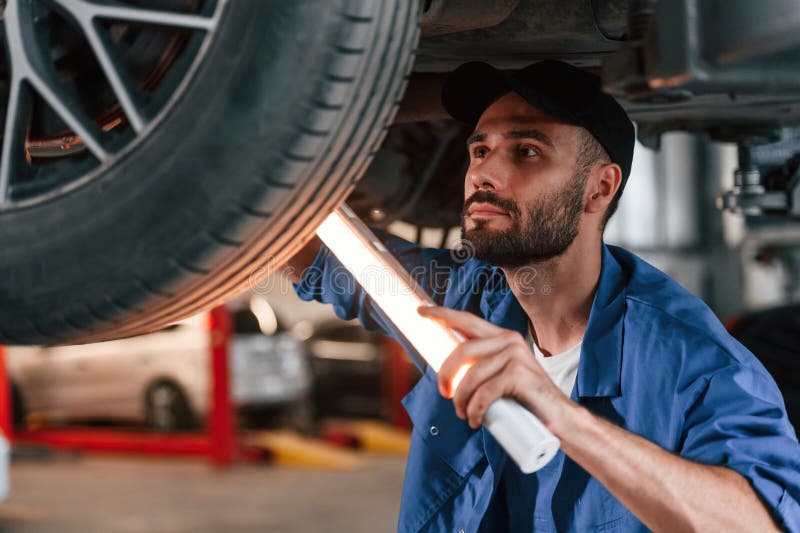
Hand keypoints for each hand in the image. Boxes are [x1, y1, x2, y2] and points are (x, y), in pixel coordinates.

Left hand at [417, 305, 573, 429]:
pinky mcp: (519, 375)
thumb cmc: (526, 400)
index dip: (443, 314)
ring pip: (471, 376)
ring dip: (461, 400)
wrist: (558, 418)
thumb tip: (448, 374)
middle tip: (444, 394)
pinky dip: (475, 410)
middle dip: (445, 373)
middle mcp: (509, 340)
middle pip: (462, 350)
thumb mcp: (501, 377)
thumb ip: (482, 368)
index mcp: (503, 338)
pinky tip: (476, 420)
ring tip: (464, 414)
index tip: (421, 311)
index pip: (468, 321)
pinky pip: (484, 393)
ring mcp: (516, 355)